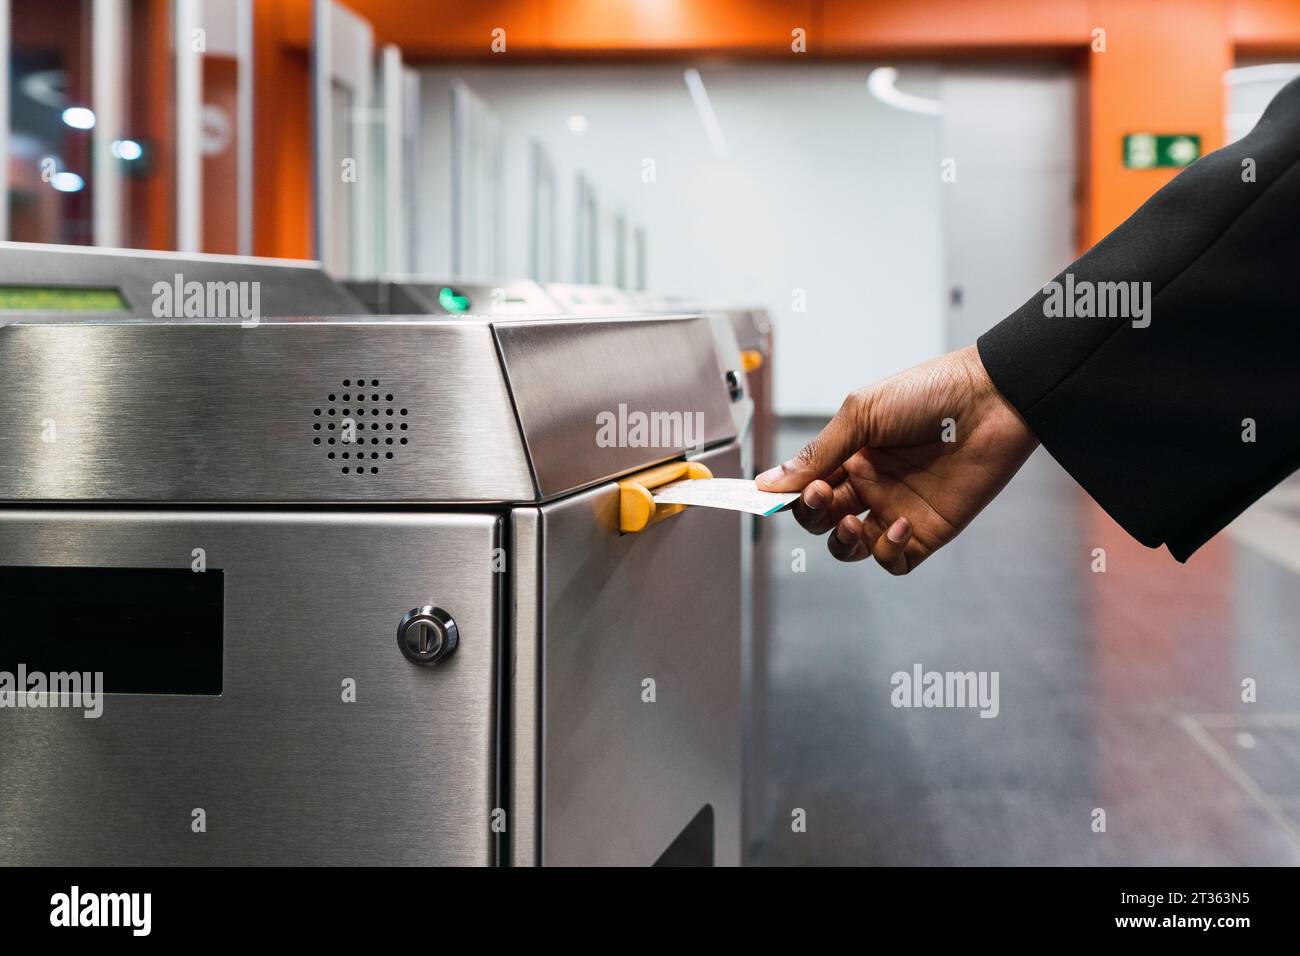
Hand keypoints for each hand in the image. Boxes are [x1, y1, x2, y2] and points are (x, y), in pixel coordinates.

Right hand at [755, 345, 1037, 573]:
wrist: (993, 399)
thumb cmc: (929, 393)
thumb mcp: (862, 414)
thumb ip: (818, 453)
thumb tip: (769, 481)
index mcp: (849, 455)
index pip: (804, 486)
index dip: (784, 495)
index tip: (764, 498)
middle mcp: (869, 485)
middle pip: (821, 519)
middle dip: (810, 514)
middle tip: (819, 495)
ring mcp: (897, 508)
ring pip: (851, 546)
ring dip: (842, 541)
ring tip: (853, 520)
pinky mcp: (928, 531)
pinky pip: (894, 560)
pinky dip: (887, 551)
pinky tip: (898, 525)